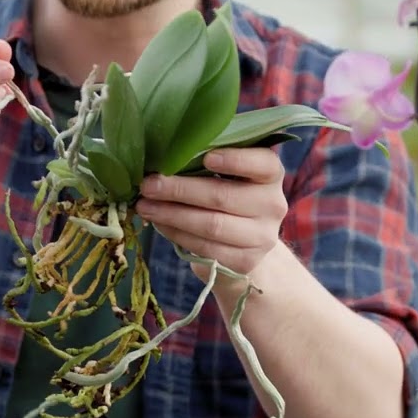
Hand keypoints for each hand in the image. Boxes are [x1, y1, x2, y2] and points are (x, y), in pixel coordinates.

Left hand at [134, 147, 287, 284]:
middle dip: (180, 190)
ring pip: (211, 225)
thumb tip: (162, 156)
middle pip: (223, 196)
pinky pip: (205, 247)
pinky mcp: (245, 261)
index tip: (207, 158)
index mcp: (270, 175)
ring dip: (172, 215)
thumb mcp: (228, 174)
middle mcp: (273, 205)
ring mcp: (262, 236)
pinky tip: (159, 223)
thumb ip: (207, 162)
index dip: (236, 160)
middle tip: (148, 185)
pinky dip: (177, 234)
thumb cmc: (228, 194)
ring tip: (145, 206)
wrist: (245, 243)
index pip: (263, 164)